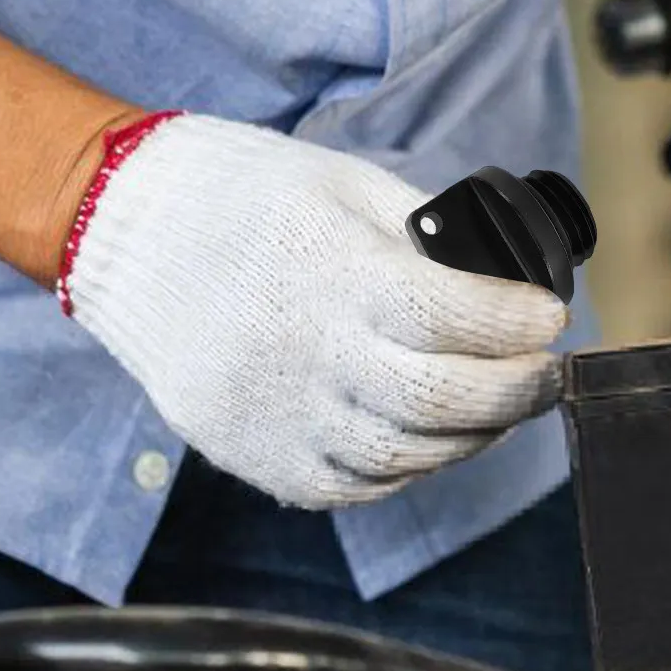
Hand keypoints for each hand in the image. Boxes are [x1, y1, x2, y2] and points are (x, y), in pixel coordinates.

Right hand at [65, 115, 566, 506]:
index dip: (519, 324)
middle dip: (520, 389)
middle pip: (445, 400)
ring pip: (408, 453)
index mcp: (337, 275)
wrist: (121, 230)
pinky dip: (408, 464)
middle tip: (547, 371)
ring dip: (475, 434)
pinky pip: (354, 484)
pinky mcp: (254, 455)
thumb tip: (503, 281)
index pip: (458, 318)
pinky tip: (429, 434)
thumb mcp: (347, 186)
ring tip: (499, 403)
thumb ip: (426, 238)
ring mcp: (277, 416)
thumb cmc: (243, 196)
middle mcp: (308, 354)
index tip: (549, 315)